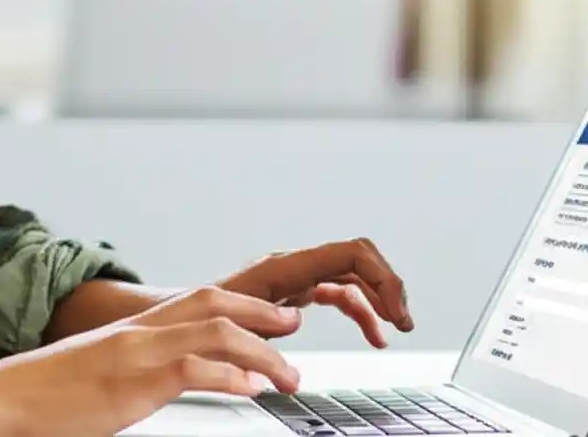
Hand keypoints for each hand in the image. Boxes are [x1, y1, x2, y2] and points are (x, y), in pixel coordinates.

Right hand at [0, 287, 302, 436]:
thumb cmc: (46, 395)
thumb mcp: (103, 371)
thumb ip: (141, 367)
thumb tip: (178, 377)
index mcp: (136, 328)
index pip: (203, 298)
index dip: (247, 303)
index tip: (277, 316)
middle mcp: (141, 331)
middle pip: (217, 302)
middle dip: (264, 313)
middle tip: (296, 326)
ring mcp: (137, 353)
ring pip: (217, 333)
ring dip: (263, 353)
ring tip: (287, 375)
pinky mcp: (131, 383)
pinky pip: (192, 369)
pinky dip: (230, 376)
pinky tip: (251, 389)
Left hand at [217, 238, 413, 348]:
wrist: (184, 319)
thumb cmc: (202, 320)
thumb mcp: (232, 324)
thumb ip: (261, 320)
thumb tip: (295, 323)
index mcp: (286, 265)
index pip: (349, 253)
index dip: (380, 276)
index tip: (395, 311)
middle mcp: (297, 264)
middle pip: (359, 259)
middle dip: (388, 285)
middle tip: (403, 319)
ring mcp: (299, 275)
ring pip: (355, 277)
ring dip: (380, 299)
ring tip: (398, 327)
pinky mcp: (298, 291)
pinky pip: (342, 293)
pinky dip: (363, 312)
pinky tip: (374, 334)